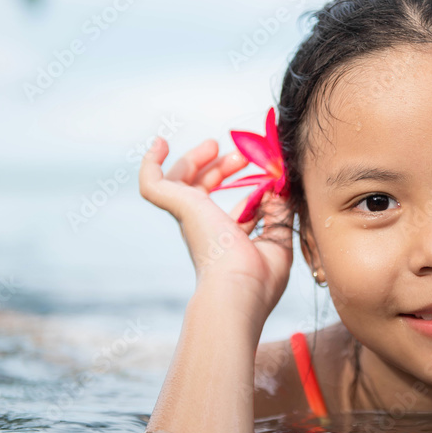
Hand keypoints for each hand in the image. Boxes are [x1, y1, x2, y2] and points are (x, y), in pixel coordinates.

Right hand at [139, 136, 293, 317]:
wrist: (238, 289)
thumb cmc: (258, 278)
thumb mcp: (278, 240)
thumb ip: (280, 212)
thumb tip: (281, 186)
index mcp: (227, 242)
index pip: (233, 214)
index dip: (251, 194)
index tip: (271, 178)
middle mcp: (203, 229)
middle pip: (202, 193)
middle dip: (220, 169)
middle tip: (241, 155)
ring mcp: (189, 218)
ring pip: (179, 183)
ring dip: (195, 159)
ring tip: (214, 143)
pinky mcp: (180, 206)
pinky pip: (152, 183)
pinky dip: (151, 162)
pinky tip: (160, 143)